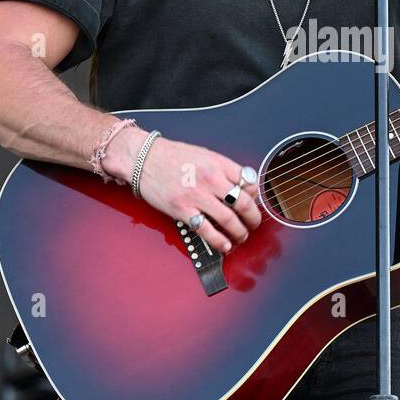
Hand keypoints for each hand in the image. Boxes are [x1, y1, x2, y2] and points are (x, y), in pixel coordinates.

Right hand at [105, 135, 260, 254]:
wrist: (144, 158)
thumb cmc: (172, 156)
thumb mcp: (204, 155)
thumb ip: (224, 170)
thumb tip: (242, 186)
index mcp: (218, 164)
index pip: (249, 182)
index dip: (256, 196)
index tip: (254, 203)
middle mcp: (210, 179)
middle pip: (243, 204)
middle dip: (253, 219)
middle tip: (253, 224)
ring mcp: (196, 196)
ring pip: (228, 220)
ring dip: (239, 233)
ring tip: (241, 236)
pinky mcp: (182, 210)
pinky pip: (206, 230)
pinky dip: (219, 241)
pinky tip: (225, 245)